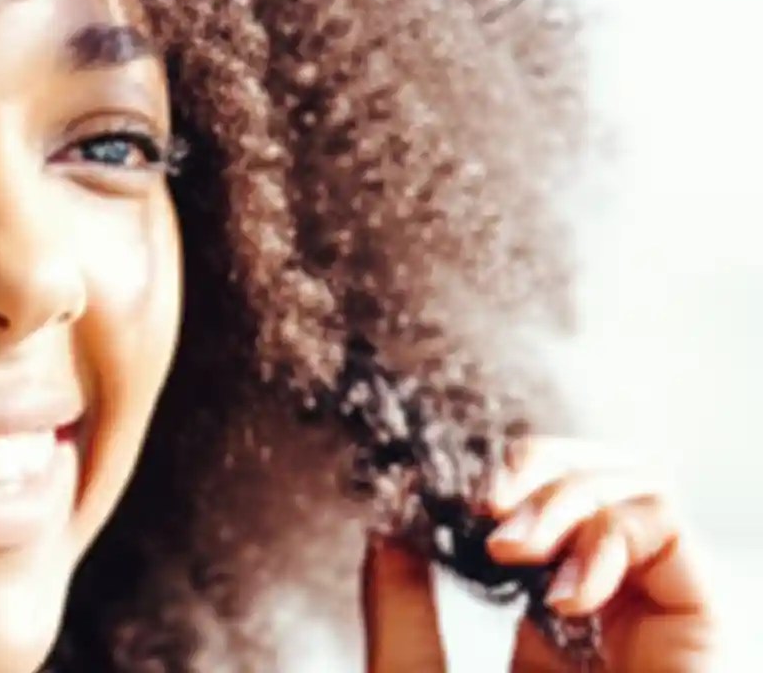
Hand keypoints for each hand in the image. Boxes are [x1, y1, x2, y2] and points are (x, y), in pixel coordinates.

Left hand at [362, 435, 716, 671]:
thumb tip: (387, 520)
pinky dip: (604, 531)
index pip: (544, 505)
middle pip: (598, 478)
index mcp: (549, 627)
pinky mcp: (706, 625)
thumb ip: (403, 604)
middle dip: (535, 466)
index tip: (444, 488)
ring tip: (509, 547)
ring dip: (562, 493)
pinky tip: (561, 594)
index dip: (502, 477)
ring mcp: (660, 617)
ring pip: (636, 485)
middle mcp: (612, 614)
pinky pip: (665, 525)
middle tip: (483, 502)